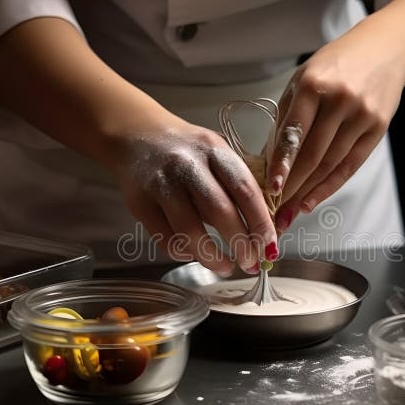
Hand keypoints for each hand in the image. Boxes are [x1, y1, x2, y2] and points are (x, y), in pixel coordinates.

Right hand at [116, 120, 277, 275]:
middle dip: (241, 245)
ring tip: (225, 267)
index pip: (245, 190)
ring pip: (190, 231)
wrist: (136, 136)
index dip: (261, 223)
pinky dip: (183, 252)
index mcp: (214, 150)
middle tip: (250, 263)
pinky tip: (193, 253)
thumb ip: (235, 186)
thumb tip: (257, 233)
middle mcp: (187, 164)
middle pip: (220, 212)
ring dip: (212, 257)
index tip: (269, 246)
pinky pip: (165, 238)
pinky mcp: (139, 203)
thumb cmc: (186, 151)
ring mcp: (161, 183)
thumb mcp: (215, 155)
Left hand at [267, 28, 404, 231]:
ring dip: (308, 191)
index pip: (295, 132)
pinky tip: (312, 201)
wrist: (384, 50)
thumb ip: (286, 116)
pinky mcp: (378, 128)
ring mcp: (361, 115)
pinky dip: (329, 186)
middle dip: (293, 186)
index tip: (271, 188)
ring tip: (289, 211)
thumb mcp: (304, 79)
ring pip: (331, 164)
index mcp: (314, 85)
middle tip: (275, 210)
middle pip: (313, 154)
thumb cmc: (335, 65)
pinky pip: (350, 165)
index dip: (282, 163)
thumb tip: (269, 160)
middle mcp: (340, 100)